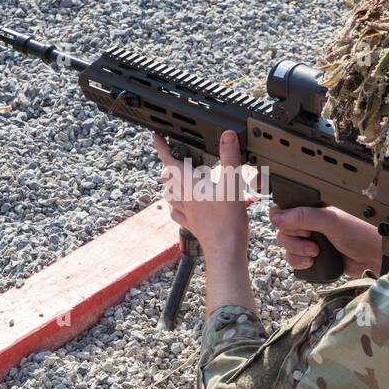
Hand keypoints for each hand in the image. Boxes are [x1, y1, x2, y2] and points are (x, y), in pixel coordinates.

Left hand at [153, 130, 252, 261]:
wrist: (225, 252)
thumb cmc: (227, 222)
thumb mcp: (232, 185)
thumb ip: (230, 158)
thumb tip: (228, 136)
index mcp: (191, 185)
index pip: (170, 162)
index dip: (162, 147)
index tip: (156, 137)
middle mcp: (185, 198)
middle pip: (169, 179)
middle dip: (167, 166)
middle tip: (171, 156)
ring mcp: (188, 213)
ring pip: (171, 196)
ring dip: (170, 186)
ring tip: (174, 180)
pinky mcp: (193, 225)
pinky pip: (179, 214)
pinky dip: (176, 207)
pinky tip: (180, 208)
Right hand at [269, 204, 381, 277]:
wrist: (374, 258)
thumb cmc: (360, 234)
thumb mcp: (331, 221)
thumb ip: (304, 216)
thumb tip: (278, 217)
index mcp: (313, 206)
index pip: (285, 208)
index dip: (284, 218)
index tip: (295, 225)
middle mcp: (309, 221)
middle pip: (282, 228)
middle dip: (293, 238)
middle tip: (310, 237)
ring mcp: (310, 238)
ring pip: (286, 245)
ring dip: (297, 251)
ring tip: (315, 253)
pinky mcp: (311, 255)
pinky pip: (293, 259)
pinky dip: (299, 262)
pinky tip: (312, 262)